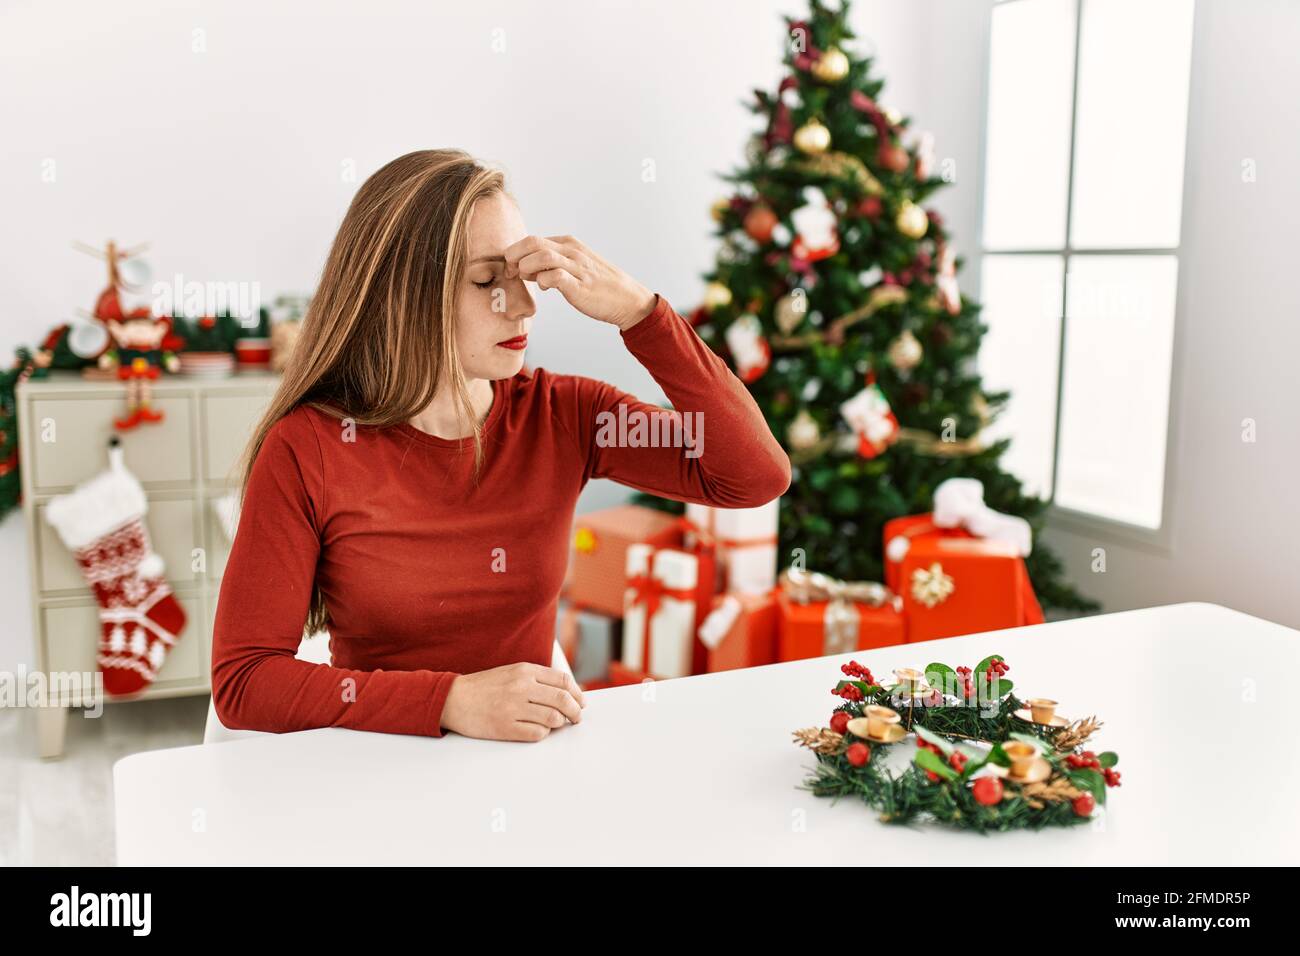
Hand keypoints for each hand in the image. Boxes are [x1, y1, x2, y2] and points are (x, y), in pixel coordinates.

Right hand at [440, 662, 585, 741]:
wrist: (453, 699)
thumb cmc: (485, 687)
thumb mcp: (512, 672)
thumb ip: (537, 679)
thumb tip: (568, 692)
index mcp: (525, 671)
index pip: (563, 681)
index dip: (577, 693)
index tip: (581, 702)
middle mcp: (521, 687)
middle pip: (563, 700)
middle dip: (575, 712)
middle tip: (576, 718)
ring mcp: (513, 708)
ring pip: (553, 718)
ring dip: (560, 724)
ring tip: (557, 724)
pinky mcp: (505, 728)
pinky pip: (537, 734)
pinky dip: (543, 734)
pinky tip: (539, 730)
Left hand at [503, 235, 656, 330]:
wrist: (627, 299)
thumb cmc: (598, 285)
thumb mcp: (573, 266)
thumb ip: (550, 263)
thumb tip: (524, 267)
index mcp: (567, 244)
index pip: (532, 239)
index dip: (516, 252)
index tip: (511, 267)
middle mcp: (571, 251)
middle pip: (533, 242)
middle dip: (515, 255)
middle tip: (511, 271)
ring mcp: (576, 267)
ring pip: (542, 255)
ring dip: (526, 266)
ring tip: (525, 278)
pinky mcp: (580, 285)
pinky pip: (555, 276)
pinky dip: (543, 280)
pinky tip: (543, 287)